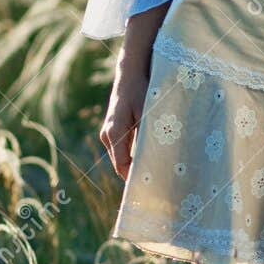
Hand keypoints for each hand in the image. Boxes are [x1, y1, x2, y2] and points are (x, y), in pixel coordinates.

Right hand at [99, 62, 148, 179]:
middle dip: (136, 174)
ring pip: (121, 158)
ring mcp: (108, 133)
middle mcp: (107, 135)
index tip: (148, 188)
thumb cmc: (141, 91)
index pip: (122, 165)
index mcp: (115, 132)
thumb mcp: (148, 113)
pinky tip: (148, 160)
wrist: (130, 74)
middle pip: (121, 164)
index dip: (133, 179)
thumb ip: (148, 136)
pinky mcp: (112, 131)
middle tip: (156, 186)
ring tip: (154, 176)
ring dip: (135, 165)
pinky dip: (133, 156)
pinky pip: (122, 150)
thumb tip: (154, 159)